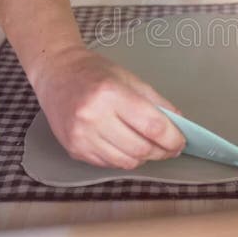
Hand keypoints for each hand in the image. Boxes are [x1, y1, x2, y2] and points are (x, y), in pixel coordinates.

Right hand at [30, 46, 185, 168]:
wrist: (56, 74)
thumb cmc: (94, 72)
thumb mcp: (130, 78)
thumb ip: (157, 103)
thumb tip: (180, 126)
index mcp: (111, 94)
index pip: (152, 126)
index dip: (173, 138)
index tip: (181, 141)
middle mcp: (93, 117)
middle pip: (141, 148)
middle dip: (162, 151)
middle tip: (171, 147)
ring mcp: (81, 137)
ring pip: (126, 162)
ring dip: (144, 158)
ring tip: (150, 147)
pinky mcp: (74, 149)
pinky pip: (109, 164)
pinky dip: (124, 158)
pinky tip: (127, 146)